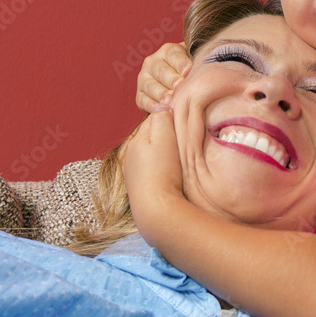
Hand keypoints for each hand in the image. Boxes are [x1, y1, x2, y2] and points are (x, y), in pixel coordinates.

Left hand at [122, 109, 184, 241]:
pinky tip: (169, 173)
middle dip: (165, 134)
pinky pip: (150, 170)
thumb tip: (161, 106)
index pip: (154, 118)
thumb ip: (161, 118)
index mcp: (136, 140)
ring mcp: (133, 173)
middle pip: (151, 136)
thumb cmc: (163, 172)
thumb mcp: (164, 138)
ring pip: (150, 154)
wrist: (157, 210)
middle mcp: (131, 155)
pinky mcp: (139, 188)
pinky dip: (159, 167)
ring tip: (178, 156)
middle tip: (184, 136)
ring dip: (162, 152)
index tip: (185, 116)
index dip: (170, 115)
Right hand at [136, 42, 191, 112]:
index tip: (189, 71)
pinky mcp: (140, 95)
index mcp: (167, 51)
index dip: (181, 63)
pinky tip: (162, 108)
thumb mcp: (195, 62)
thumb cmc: (192, 73)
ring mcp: (144, 79)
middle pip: (161, 70)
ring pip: (150, 85)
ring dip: (161, 93)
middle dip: (171, 79)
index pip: (172, 55)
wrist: (179, 85)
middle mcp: (152, 63)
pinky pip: (143, 100)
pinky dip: (152, 105)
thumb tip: (206, 66)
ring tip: (171, 99)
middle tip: (180, 86)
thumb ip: (198, 62)